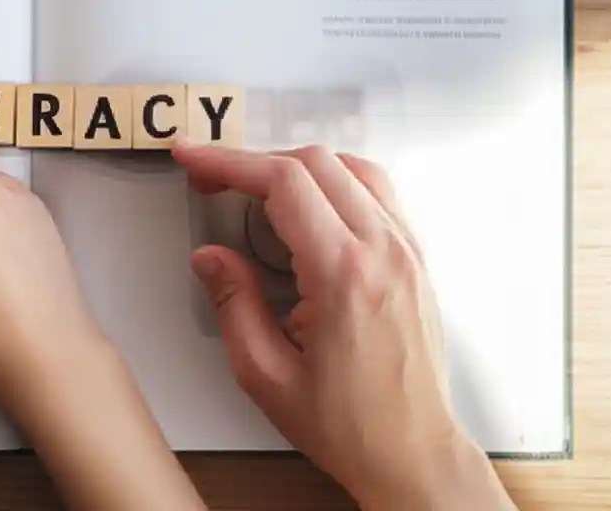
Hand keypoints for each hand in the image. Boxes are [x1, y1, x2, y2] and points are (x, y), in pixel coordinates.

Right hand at [174, 143, 514, 510]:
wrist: (413, 454)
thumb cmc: (351, 426)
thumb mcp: (266, 374)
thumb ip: (233, 303)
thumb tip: (211, 258)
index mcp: (344, 275)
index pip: (283, 183)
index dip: (229, 161)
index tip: (194, 157)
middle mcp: (384, 252)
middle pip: (316, 163)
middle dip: (254, 161)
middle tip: (213, 180)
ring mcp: (407, 252)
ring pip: (352, 168)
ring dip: (297, 167)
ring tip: (257, 190)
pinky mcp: (416, 260)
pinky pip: (378, 193)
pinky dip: (335, 182)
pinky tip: (307, 207)